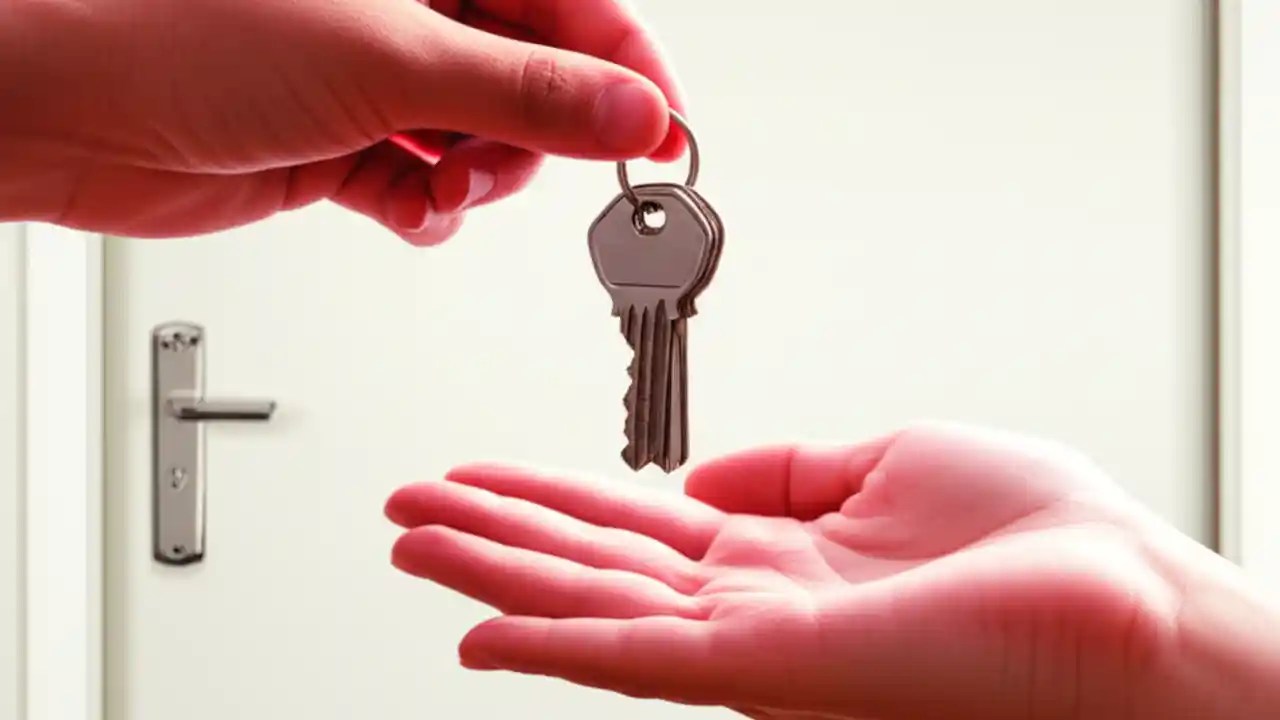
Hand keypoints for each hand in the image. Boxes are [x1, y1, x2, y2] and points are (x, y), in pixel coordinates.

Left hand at [0, 0, 682, 242]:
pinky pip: (425, 180)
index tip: (664, 134)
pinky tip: (405, 205)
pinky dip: (427, 206)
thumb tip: (634, 111)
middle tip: (516, 163)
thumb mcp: (390, 59)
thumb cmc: (179, 35)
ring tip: (439, 182)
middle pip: (534, 76)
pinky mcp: (343, 139)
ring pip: (483, 137)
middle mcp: (412, 9)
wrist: (58, 112)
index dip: (627, 71)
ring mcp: (375, 77)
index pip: (575, 6)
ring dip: (478, 175)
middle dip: (536, 135)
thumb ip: (529, 90)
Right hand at [385, 423, 1279, 719]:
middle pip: (591, 564)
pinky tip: (482, 634)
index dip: (547, 499)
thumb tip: (699, 475)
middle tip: (407, 508)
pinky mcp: (765, 669)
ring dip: (493, 575)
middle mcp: (749, 601)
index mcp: (779, 551)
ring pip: (589, 606)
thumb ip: (786, 467)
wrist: (1122, 604)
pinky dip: (552, 648)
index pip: (632, 525)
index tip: (479, 478)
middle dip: (492, 534)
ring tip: (413, 541)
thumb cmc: (1040, 540)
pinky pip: (635, 660)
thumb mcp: (889, 456)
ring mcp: (749, 642)